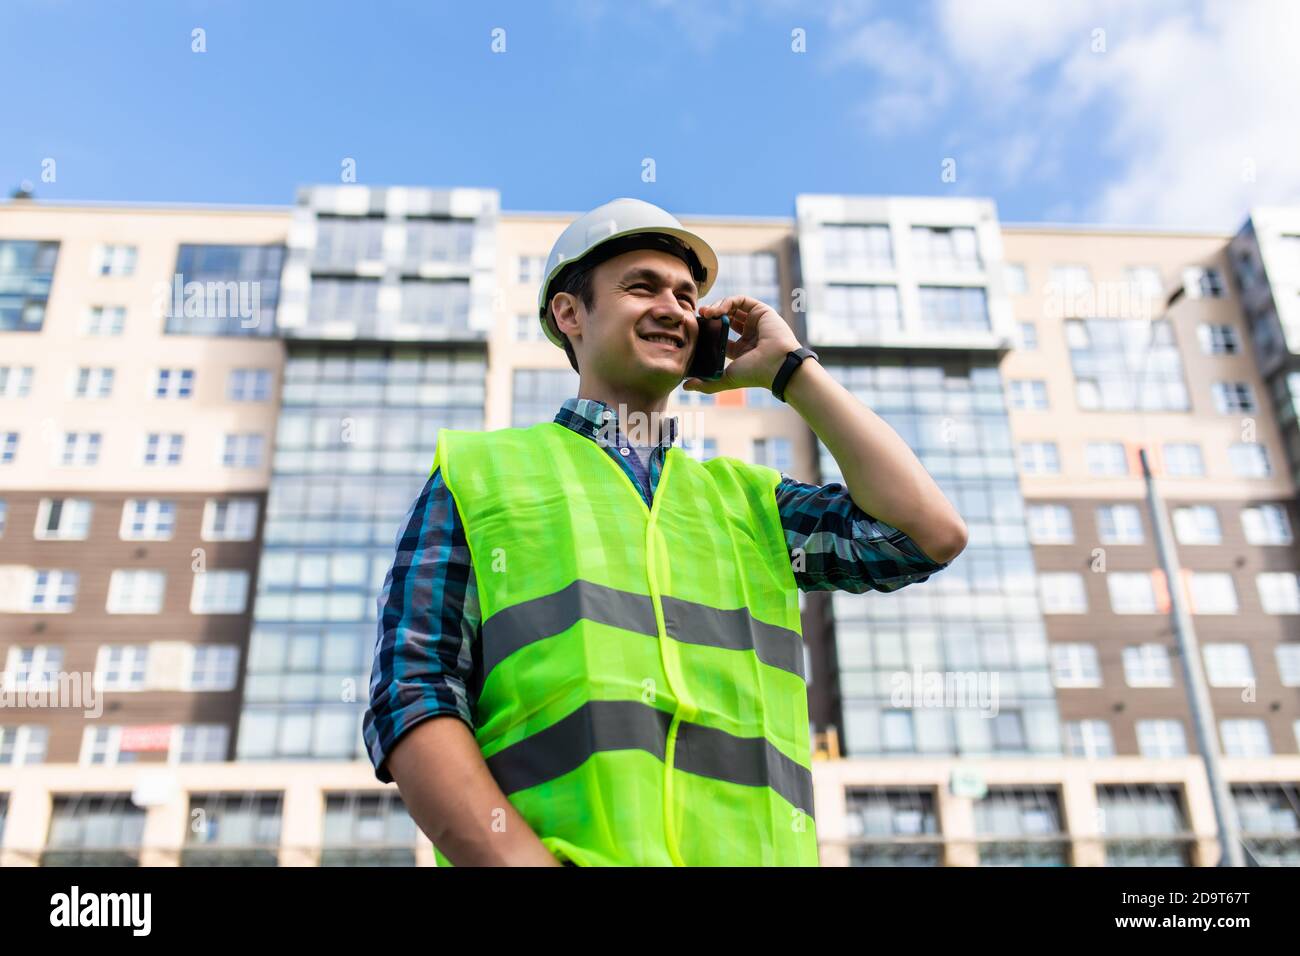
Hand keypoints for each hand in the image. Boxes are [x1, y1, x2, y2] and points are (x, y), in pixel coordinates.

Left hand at [683, 295, 801, 392]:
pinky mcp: (761, 311)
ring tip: (705, 314)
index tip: (695, 329)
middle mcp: (748, 334)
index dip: (706, 330)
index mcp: (741, 349)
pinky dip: (727, 302)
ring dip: (716, 308)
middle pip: (725, 318)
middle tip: (697, 317)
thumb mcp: (726, 378)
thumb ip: (706, 384)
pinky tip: (717, 311)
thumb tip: (685, 387)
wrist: (777, 366)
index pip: (720, 335)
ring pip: (731, 307)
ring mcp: (755, 322)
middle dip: (710, 316)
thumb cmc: (755, 374)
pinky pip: (740, 300)